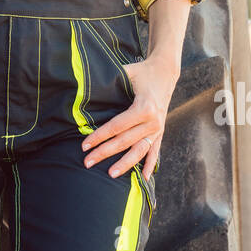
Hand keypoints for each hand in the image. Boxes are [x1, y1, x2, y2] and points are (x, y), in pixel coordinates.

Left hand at [80, 48, 178, 180]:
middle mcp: (152, 121)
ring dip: (125, 164)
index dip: (99, 136)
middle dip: (104, 152)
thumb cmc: (141, 71)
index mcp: (143, 107)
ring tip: (111, 174)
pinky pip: (155, 151)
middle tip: (87, 162)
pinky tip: (145, 178)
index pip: (116, 126)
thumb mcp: (126, 73)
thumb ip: (109, 81)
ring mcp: (158, 128)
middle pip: (124, 141)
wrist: (165, 72)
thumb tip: (86, 89)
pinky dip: (151, 165)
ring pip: (139, 151)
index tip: (84, 145)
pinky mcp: (161, 132)